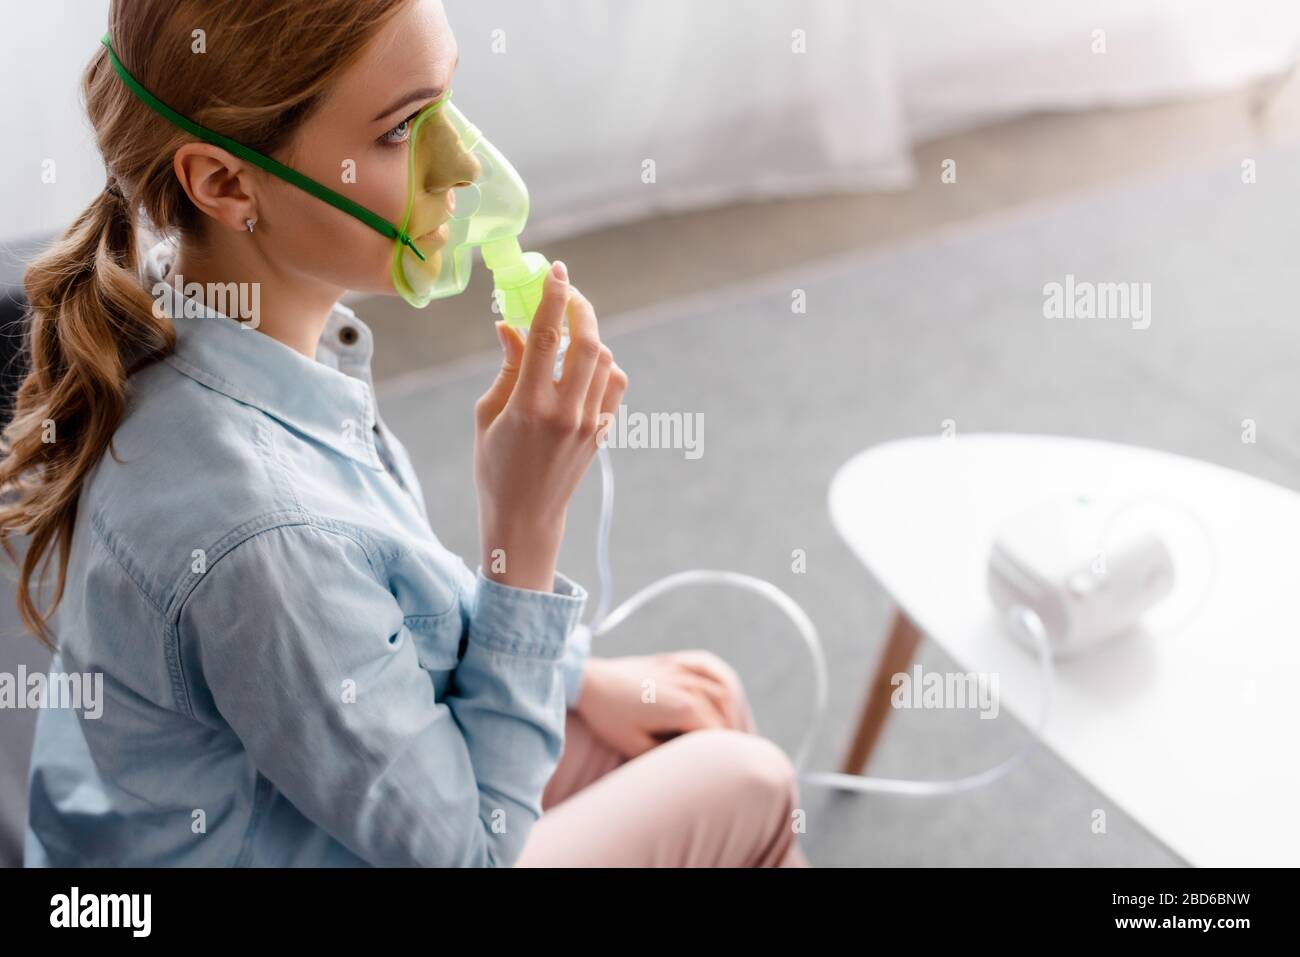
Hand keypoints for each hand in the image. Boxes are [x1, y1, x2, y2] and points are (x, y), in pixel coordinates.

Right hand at [473, 262, 627, 590]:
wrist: (525, 519)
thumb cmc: (495, 468)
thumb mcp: (487, 415)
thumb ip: (506, 367)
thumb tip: (511, 325)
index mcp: (530, 406)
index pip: (547, 337)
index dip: (553, 298)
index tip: (556, 271)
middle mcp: (566, 412)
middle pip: (588, 343)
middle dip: (580, 309)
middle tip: (566, 292)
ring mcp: (590, 424)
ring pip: (605, 361)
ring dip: (590, 336)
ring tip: (568, 330)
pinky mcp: (603, 432)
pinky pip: (614, 385)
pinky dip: (603, 365)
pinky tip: (583, 364)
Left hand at [575, 651, 755, 757]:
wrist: (588, 681)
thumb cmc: (610, 718)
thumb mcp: (636, 747)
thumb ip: (670, 755)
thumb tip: (695, 764)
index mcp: (684, 707)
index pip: (720, 734)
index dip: (729, 753)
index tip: (736, 768)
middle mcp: (689, 685)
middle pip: (728, 711)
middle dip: (740, 733)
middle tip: (746, 754)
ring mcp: (683, 670)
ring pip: (725, 688)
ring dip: (738, 708)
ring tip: (742, 727)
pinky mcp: (675, 662)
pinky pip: (709, 665)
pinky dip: (724, 676)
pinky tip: (729, 689)